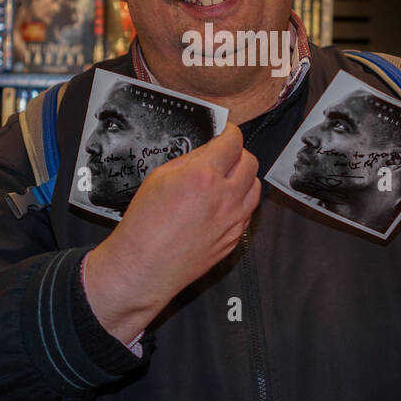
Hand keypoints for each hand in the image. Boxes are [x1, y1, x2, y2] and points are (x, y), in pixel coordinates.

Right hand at [84, 123, 260, 344]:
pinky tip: (223, 202)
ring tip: (227, 178)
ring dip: (244, 177)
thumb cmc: (145, 227)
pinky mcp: (234, 238)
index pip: (233, 142)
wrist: (145, 267)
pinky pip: (248, 211)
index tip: (226, 132)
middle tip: (225, 153)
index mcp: (204, 176)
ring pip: (255, 187)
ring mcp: (233, 219)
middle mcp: (225, 197)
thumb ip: (189, 160)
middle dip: (239, 153)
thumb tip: (206, 150)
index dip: (230, 132)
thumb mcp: (159, 177)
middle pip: (251, 162)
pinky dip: (241, 201)